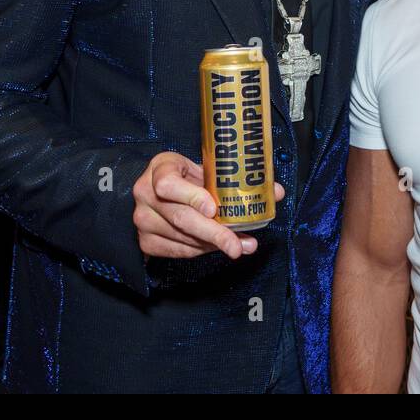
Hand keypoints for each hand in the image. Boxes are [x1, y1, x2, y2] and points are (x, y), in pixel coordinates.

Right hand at [133, 151, 284, 259]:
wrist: (157, 189)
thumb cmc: (188, 176)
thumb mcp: (205, 168)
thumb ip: (237, 179)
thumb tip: (276, 193)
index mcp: (160, 167)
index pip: (169, 184)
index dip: (191, 197)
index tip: (213, 208)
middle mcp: (145, 193)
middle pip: (180, 218)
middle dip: (214, 233)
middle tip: (237, 245)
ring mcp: (143, 219)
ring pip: (182, 238)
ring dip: (213, 245)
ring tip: (239, 246)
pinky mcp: (146, 241)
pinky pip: (178, 252)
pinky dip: (201, 251)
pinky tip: (217, 247)